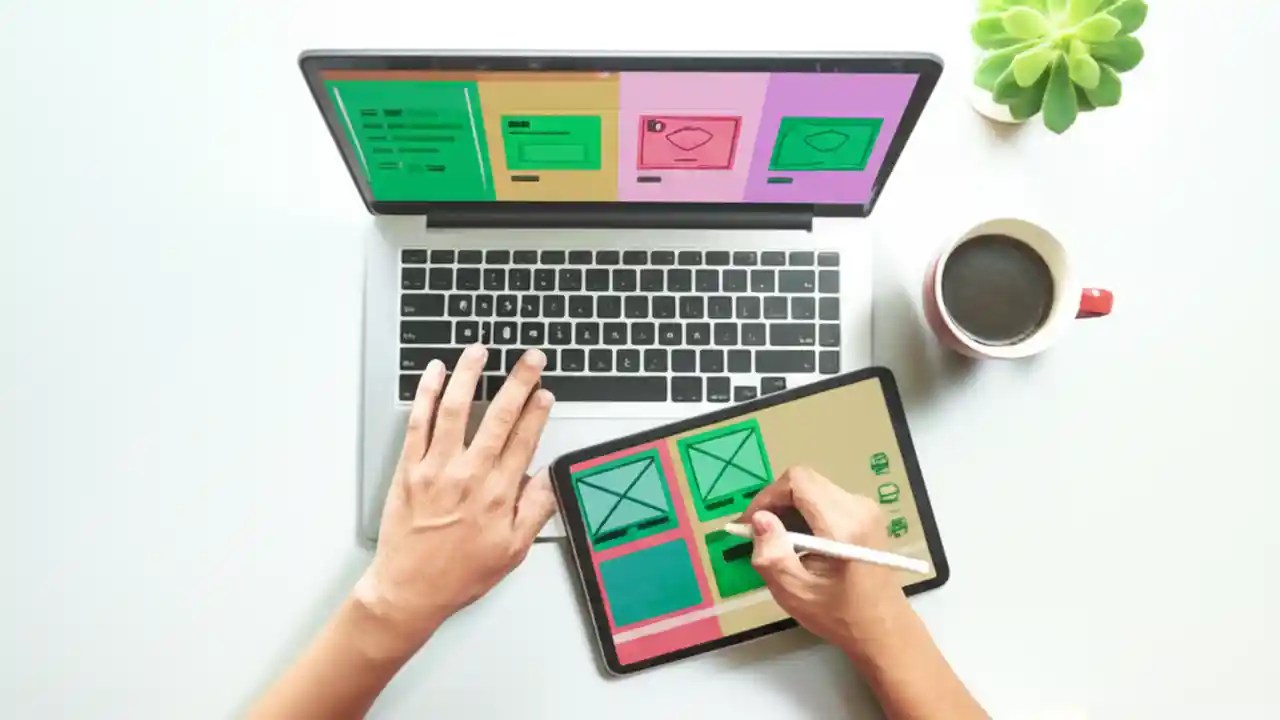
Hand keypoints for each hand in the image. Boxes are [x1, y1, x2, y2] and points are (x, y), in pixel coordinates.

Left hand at [353, 345, 556, 657]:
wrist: (409, 591)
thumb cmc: (458, 575)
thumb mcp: (513, 552)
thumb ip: (535, 511)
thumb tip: (549, 479)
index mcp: (498, 495)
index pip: (524, 440)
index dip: (537, 412)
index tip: (545, 393)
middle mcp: (469, 476)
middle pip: (499, 417)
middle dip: (518, 382)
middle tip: (530, 359)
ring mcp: (436, 469)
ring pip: (455, 409)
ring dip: (469, 376)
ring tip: (480, 351)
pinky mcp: (409, 469)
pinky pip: (418, 422)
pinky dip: (426, 393)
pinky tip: (435, 373)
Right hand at [744, 466, 908, 655]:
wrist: (883, 628)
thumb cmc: (839, 615)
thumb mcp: (794, 593)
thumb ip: (772, 554)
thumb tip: (759, 518)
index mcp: (844, 525)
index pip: (798, 481)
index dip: (767, 497)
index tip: (750, 525)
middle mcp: (858, 507)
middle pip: (805, 481)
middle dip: (775, 503)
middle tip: (759, 535)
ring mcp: (865, 508)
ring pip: (813, 488)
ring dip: (789, 509)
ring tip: (778, 542)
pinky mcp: (865, 513)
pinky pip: (825, 498)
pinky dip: (804, 513)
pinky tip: (800, 542)